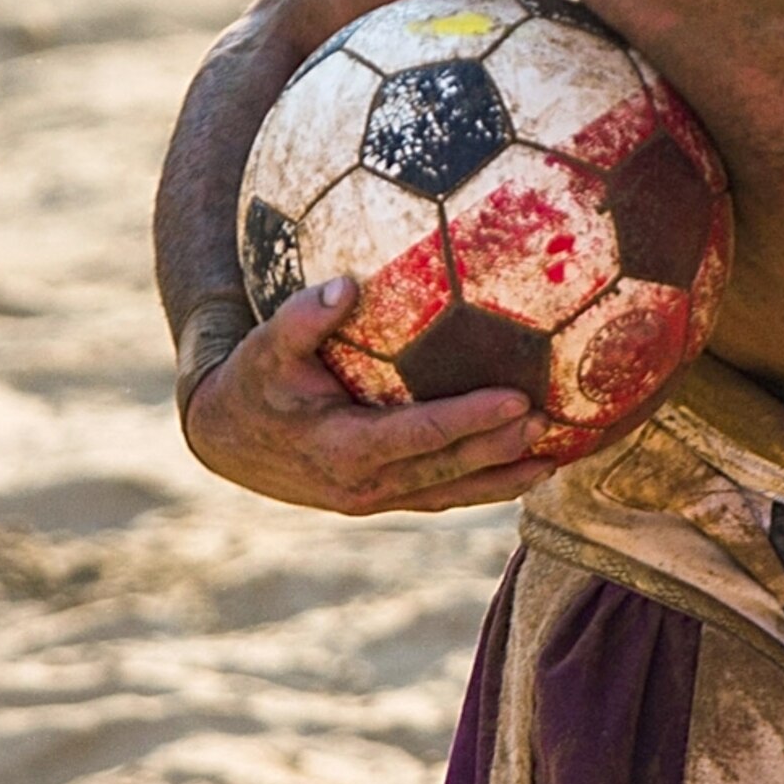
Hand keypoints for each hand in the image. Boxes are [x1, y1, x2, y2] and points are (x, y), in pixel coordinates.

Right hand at [180, 279, 550, 515]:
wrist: (226, 440)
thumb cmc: (254, 383)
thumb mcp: (266, 348)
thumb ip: (301, 318)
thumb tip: (344, 284)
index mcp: (343, 447)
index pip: (420, 435)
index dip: (469, 420)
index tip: (516, 399)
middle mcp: (363, 484)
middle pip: (446, 469)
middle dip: (499, 448)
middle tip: (549, 421)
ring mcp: (376, 498)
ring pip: (450, 493)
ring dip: (503, 479)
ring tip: (556, 459)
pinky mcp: (384, 498)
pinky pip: (442, 495)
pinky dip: (485, 487)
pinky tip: (527, 470)